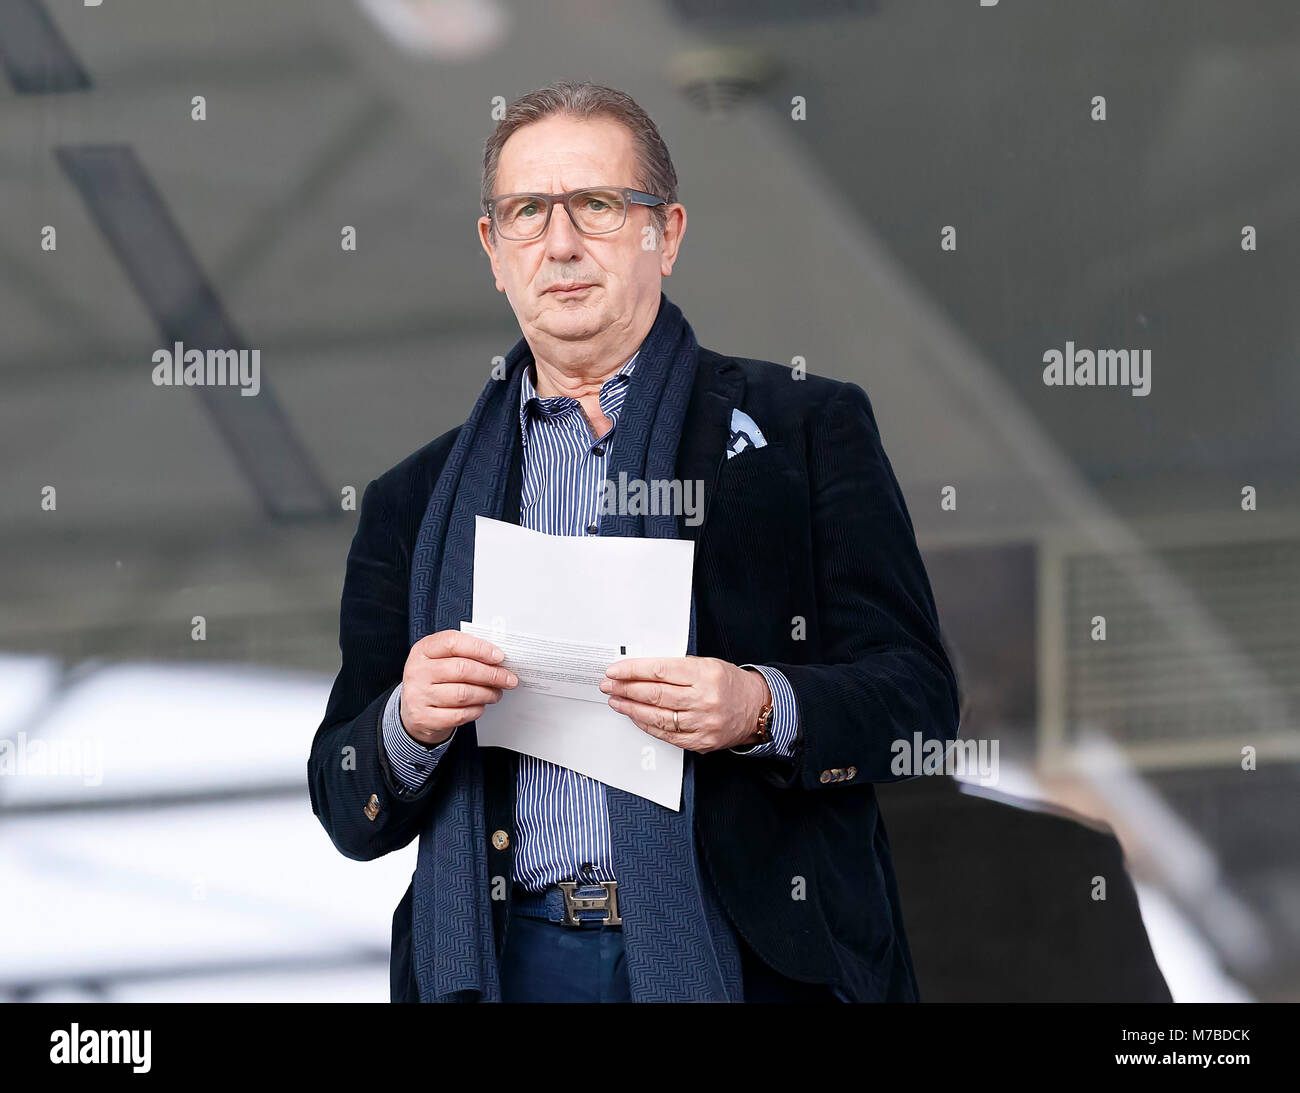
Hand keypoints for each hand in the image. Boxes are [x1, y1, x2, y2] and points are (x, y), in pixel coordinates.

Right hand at [399, 630, 517, 746]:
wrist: (414, 710)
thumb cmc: (434, 680)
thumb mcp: (441, 659)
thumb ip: (464, 654)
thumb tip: (497, 657)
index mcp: (423, 650)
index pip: (452, 642)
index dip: (480, 648)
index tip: (499, 656)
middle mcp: (418, 671)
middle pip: (462, 669)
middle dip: (491, 674)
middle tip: (507, 678)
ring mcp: (419, 696)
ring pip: (463, 694)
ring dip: (487, 693)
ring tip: (496, 692)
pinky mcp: (425, 718)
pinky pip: (459, 714)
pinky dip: (476, 710)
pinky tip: (481, 705)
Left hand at [600, 656, 770, 752]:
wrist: (756, 708)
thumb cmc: (730, 683)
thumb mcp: (708, 664)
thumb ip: (677, 667)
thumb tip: (641, 670)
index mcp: (705, 675)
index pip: (660, 671)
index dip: (632, 670)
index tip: (615, 670)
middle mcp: (704, 699)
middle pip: (655, 694)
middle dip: (625, 689)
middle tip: (609, 685)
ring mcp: (702, 723)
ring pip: (657, 716)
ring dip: (630, 708)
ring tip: (616, 701)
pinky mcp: (700, 741)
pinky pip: (666, 734)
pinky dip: (647, 725)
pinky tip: (635, 716)